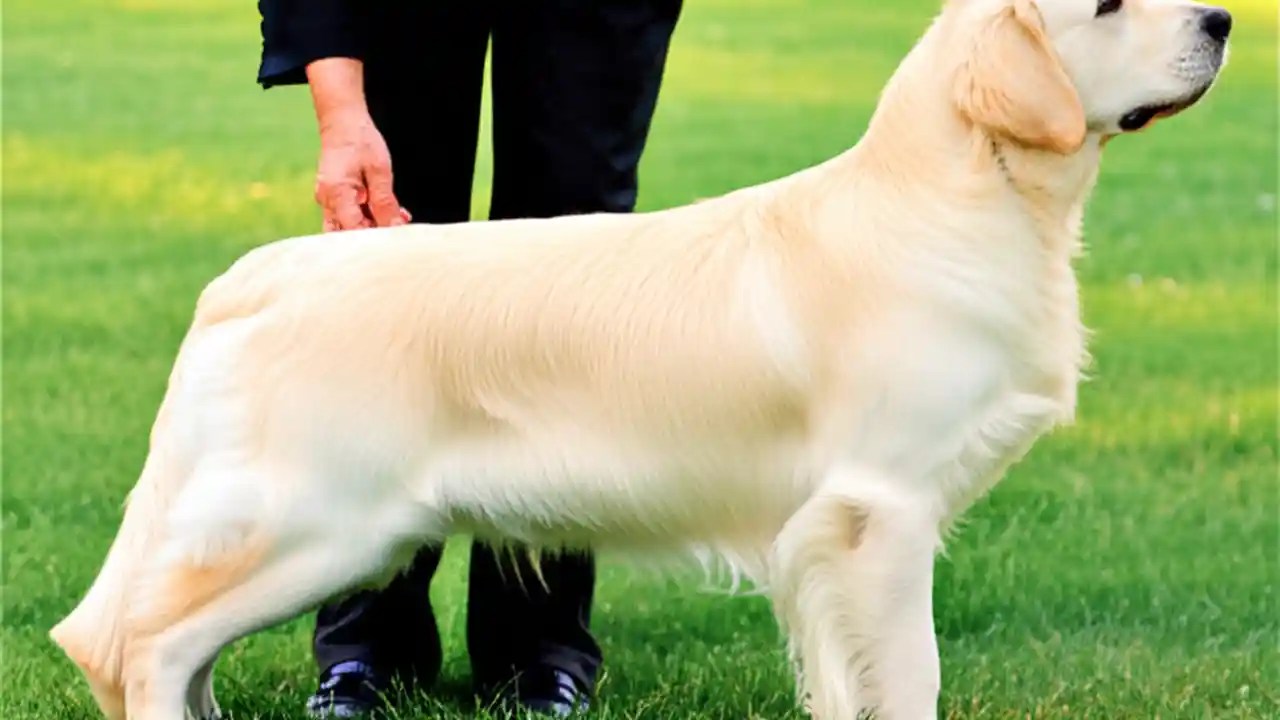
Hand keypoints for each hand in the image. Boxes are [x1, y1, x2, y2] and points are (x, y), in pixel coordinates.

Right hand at [315, 110, 409, 230]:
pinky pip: (349, 215)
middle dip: (373, 235)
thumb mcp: (379, 171)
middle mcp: (327, 201)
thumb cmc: (360, 140)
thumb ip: (385, 202)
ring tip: (397, 216)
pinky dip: (368, 216)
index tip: (396, 236)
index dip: (376, 237)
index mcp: (336, 193)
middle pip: (347, 234)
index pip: (354, 230)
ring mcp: (328, 200)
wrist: (342, 121)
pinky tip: (389, 211)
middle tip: (398, 226)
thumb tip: (394, 228)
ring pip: (348, 226)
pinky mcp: (334, 197)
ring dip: (373, 225)